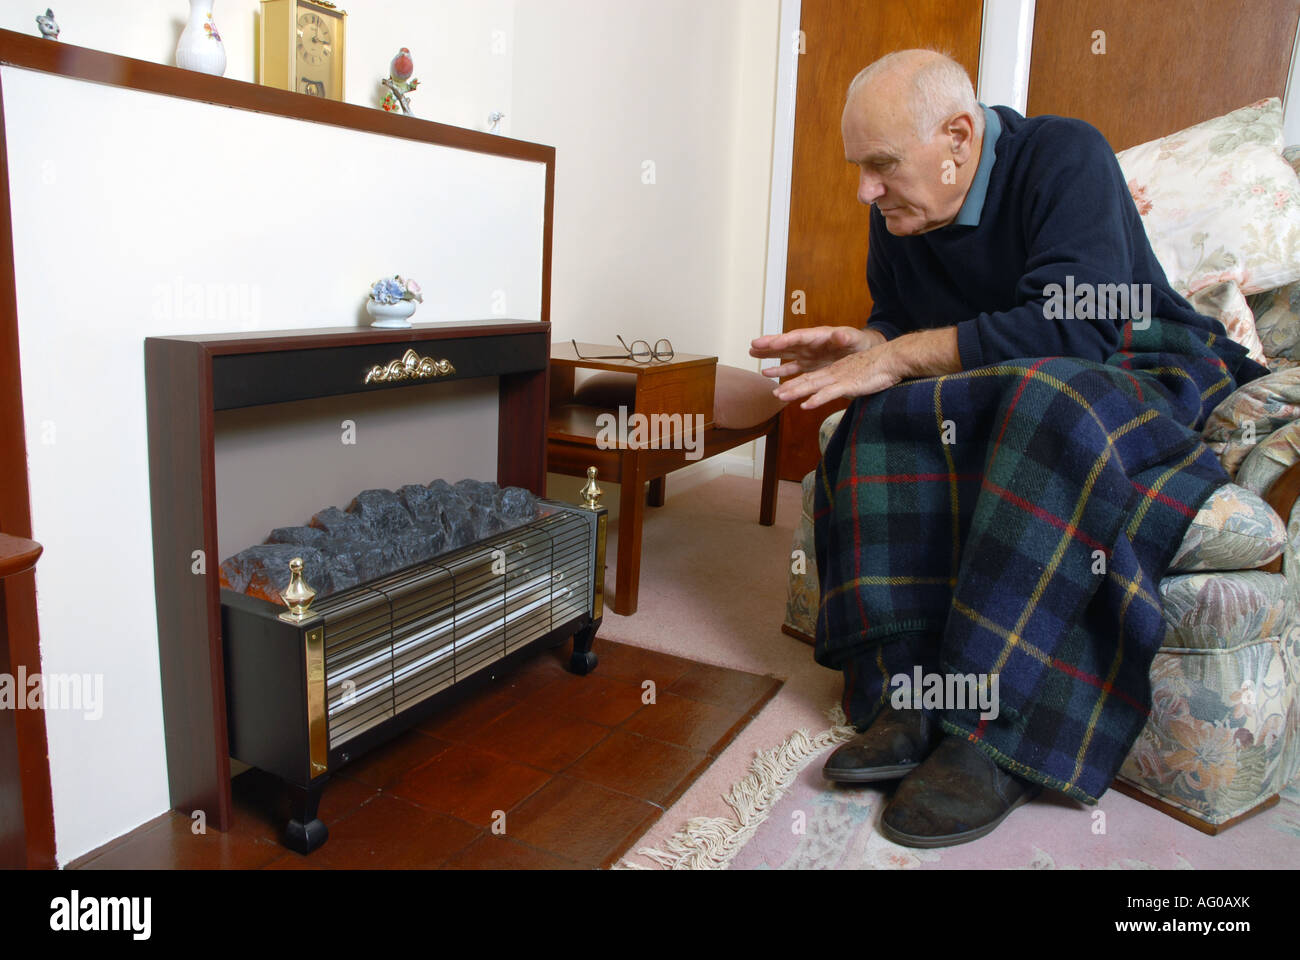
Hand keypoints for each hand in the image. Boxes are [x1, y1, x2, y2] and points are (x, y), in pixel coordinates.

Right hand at [750, 325, 883, 379]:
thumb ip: (846, 337)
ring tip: (751, 354)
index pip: (798, 337)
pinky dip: (779, 371)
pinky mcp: (809, 366)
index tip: (771, 342)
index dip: (785, 339)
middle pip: (786, 343)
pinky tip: (766, 372)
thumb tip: (840, 334)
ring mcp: (807, 356)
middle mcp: (809, 344)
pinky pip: (791, 369)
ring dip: (769, 355)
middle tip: (753, 344)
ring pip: (784, 355)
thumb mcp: (854, 339)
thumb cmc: (859, 343)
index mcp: (818, 336)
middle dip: (770, 344)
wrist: (864, 352)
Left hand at [774, 341, 902, 409]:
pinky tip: (805, 405)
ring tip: (780, 396)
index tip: (783, 389)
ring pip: (813, 384)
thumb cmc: (879, 368)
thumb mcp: (859, 376)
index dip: (796, 383)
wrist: (893, 359)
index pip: (812, 377)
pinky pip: (830, 393)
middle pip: (807, 380)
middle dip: (789, 387)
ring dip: (796, 391)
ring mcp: (839, 377)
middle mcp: (833, 372)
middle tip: (774, 394)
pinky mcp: (848, 384)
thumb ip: (849, 384)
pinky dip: (816, 399)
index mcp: (835, 370)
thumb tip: (843, 390)